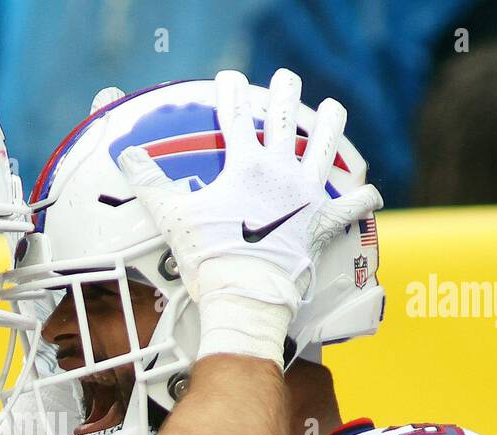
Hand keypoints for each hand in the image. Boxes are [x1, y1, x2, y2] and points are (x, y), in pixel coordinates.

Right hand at [119, 69, 381, 363]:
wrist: (245, 294)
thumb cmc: (208, 256)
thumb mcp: (172, 216)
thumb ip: (150, 182)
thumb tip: (126, 155)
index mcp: (246, 166)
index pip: (235, 118)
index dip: (230, 93)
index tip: (228, 77)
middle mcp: (281, 173)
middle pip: (285, 122)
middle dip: (284, 95)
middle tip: (284, 78)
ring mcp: (305, 196)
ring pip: (325, 149)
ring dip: (330, 126)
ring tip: (333, 108)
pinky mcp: (321, 224)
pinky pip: (349, 206)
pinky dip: (361, 197)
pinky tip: (370, 190)